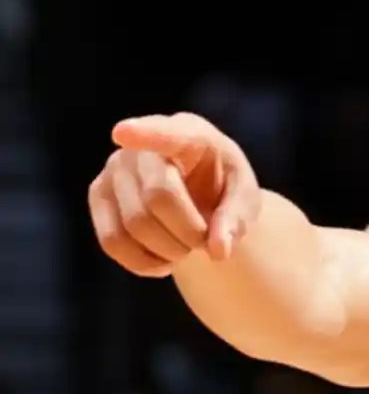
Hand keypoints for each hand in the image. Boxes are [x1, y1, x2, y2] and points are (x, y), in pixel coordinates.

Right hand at [88, 112, 261, 276]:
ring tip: (187, 247)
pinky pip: (113, 241)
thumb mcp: (244, 197)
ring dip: (168, 250)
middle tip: (205, 240)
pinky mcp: (99, 196)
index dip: (144, 135)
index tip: (122, 132)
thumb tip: (219, 250)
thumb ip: (236, 218)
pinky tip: (164, 261)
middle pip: (157, 197)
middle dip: (188, 232)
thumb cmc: (224, 187)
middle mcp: (142, 147)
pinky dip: (143, 262)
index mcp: (188, 133)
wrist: (200, 195)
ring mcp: (113, 169)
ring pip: (133, 224)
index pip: (165, 134)